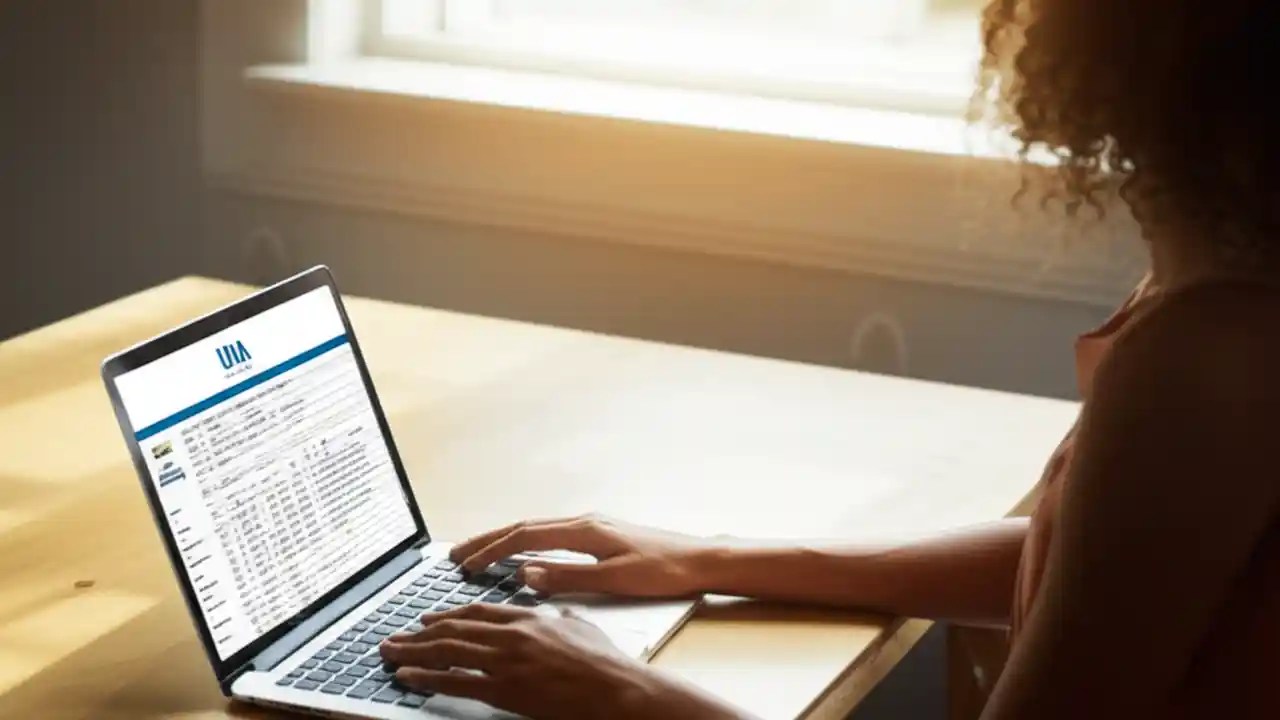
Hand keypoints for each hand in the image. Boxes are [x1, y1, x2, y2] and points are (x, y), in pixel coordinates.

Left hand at [380, 604, 674, 719]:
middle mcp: (511, 634)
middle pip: (454, 628)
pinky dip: (427, 677)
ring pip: (447, 651)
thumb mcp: (583, 628)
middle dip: (419, 632)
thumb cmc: (605, 663)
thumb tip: (558, 613)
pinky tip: (408, 676)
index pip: (477, 612)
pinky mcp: (504, 689)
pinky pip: (455, 681)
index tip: (427, 619)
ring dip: (413, 651)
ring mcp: (506, 660)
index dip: (447, 615)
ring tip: (389, 653)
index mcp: (528, 617)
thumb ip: (563, 619)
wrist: (616, 688)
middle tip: (396, 636)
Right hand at [450, 513, 711, 596]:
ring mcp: (593, 525)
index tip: (466, 565)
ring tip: (480, 552)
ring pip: (537, 528)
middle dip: (488, 540)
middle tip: (457, 554)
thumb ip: (568, 577)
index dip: (491, 551)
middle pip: (524, 527)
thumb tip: (526, 573)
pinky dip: (527, 540)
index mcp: (585, 530)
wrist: (700, 559)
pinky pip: (552, 533)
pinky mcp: (601, 533)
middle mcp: (585, 521)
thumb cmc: (664, 571)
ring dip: (505, 539)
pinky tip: (523, 551)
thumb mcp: (614, 581)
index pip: (525, 537)